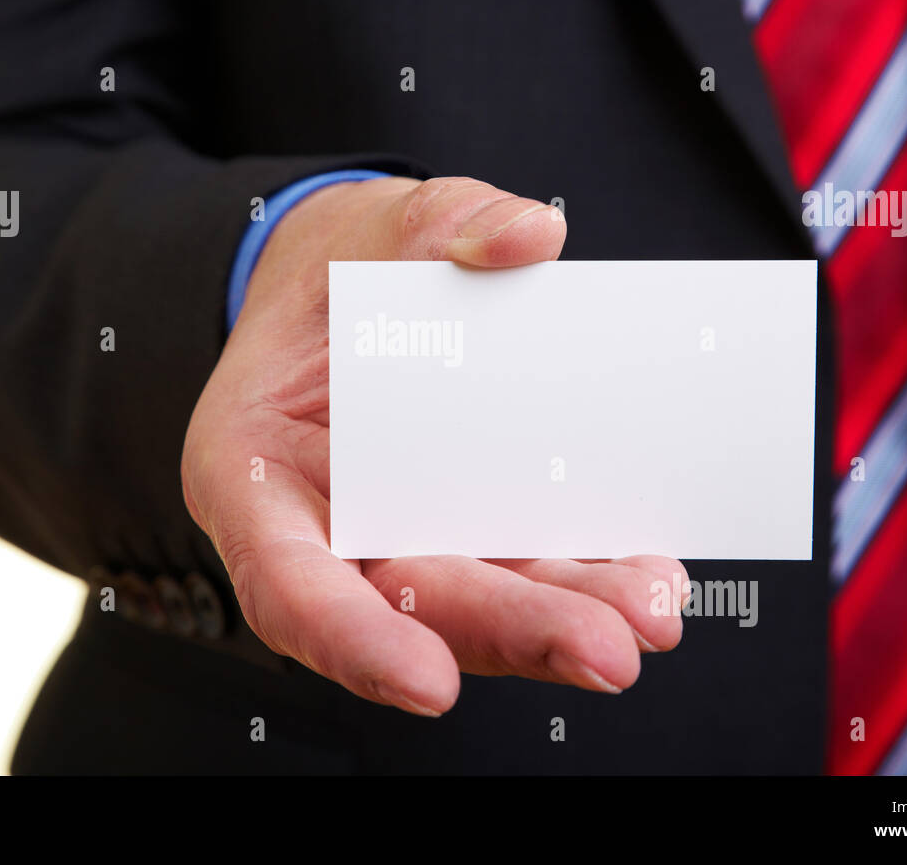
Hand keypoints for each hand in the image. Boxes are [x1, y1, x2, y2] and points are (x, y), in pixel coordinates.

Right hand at [181, 176, 686, 715]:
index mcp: (255, 475)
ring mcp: (400, 537)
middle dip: (511, 631)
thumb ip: (435, 223)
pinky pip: (521, 562)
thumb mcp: (368, 226)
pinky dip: (582, 572)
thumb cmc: (340, 268)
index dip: (352, 640)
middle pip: (410, 603)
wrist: (355, 291)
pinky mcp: (464, 530)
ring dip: (566, 617)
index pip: (286, 584)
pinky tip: (647, 574)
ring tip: (651, 614)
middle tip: (610, 650)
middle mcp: (325, 529)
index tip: (429, 683)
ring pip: (478, 600)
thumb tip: (528, 235)